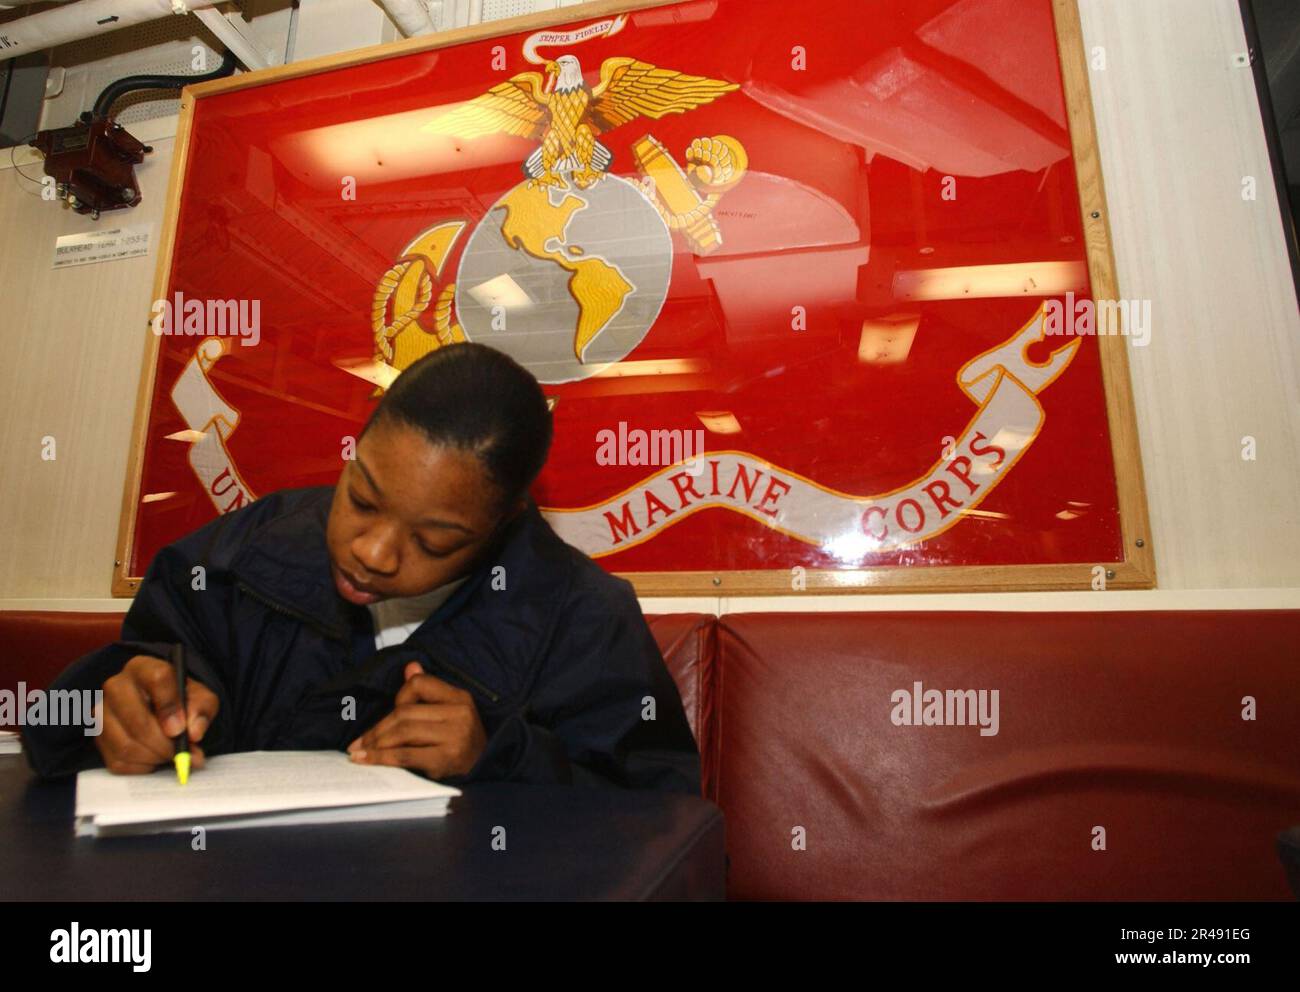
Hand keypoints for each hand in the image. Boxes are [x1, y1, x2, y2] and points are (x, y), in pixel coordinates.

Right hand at [94, 654, 217, 774]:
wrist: (162, 711)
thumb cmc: (182, 701)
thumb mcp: (201, 699)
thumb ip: (202, 711)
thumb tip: (194, 732)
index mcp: (143, 667)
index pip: (157, 678)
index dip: (170, 706)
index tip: (180, 729)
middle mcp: (116, 686)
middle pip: (136, 718)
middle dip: (162, 743)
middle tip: (180, 753)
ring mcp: (101, 713)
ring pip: (125, 745)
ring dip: (154, 757)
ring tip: (171, 756)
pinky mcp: (97, 738)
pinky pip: (118, 761)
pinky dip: (142, 767)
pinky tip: (155, 758)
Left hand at [347, 662, 486, 777]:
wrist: (484, 767)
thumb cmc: (462, 738)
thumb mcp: (451, 710)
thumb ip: (429, 690)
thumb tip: (410, 666)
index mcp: (459, 697)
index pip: (419, 684)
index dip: (399, 696)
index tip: (389, 713)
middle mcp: (460, 714)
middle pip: (405, 712)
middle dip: (377, 728)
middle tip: (359, 742)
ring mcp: (455, 737)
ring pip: (403, 733)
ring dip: (376, 743)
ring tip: (359, 751)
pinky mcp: (446, 759)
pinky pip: (406, 755)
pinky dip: (381, 758)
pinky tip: (365, 759)